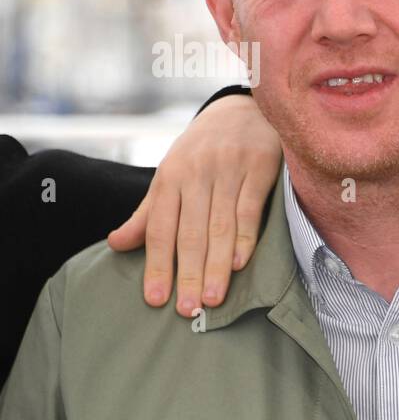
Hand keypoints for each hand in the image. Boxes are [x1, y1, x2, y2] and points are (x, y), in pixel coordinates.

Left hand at [107, 93, 281, 316]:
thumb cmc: (203, 151)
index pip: (159, 229)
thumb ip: (148, 213)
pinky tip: (241, 264)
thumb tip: (116, 245)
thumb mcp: (171, 175)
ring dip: (217, 265)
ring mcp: (229, 169)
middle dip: (188, 274)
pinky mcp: (260, 167)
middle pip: (190, 232)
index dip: (157, 265)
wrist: (242, 109)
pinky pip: (250, 208)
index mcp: (170, 177)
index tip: (155, 300)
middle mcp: (196, 173)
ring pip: (219, 225)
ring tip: (214, 299)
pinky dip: (245, 237)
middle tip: (188, 310)